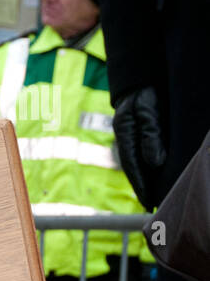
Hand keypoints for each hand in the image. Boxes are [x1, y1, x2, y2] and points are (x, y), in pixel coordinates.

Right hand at [113, 87, 166, 208]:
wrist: (142, 74)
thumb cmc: (146, 90)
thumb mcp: (149, 110)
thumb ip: (151, 135)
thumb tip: (155, 163)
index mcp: (125, 134)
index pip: (133, 166)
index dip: (141, 185)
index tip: (150, 203)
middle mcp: (126, 137)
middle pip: (134, 168)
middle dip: (143, 187)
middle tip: (153, 206)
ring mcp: (131, 135)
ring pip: (139, 161)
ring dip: (146, 178)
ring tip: (155, 196)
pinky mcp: (138, 132)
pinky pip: (143, 153)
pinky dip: (149, 166)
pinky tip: (156, 174)